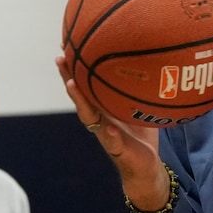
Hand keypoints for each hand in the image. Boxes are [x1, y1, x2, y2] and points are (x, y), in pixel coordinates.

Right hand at [57, 54, 169, 208]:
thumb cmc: (142, 135)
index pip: (86, 84)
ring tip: (72, 84)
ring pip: (89, 117)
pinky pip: (113, 143)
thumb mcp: (142, 107)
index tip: (66, 44)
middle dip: (68, 77)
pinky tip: (110, 129)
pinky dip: (111, 136)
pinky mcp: (118, 151)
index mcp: (103, 108)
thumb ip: (142, 89)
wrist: (146, 168)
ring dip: (80, 101)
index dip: (75, 66)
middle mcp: (100, 120)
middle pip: (79, 96)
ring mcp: (106, 135)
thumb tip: (153, 61)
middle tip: (60, 57)